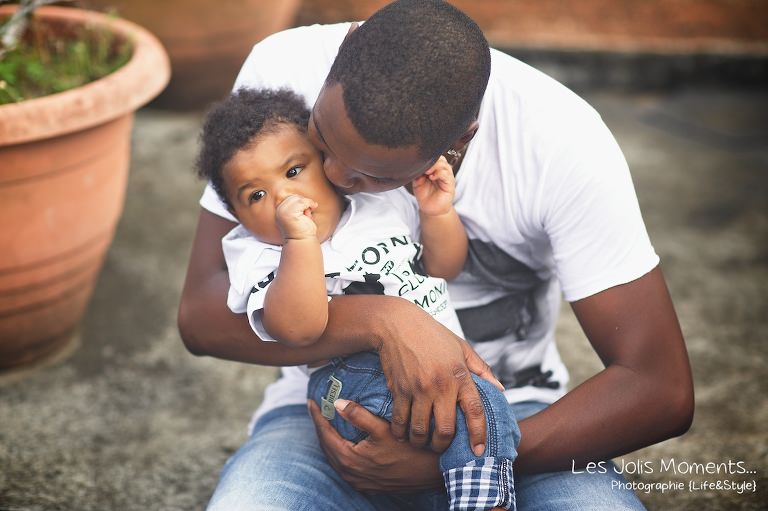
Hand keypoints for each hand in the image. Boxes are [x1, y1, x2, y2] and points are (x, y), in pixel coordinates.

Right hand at [276, 194, 317, 239]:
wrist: (301, 241)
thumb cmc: (302, 230)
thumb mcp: (298, 215)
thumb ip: (298, 206)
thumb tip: (304, 198)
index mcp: (280, 210)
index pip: (291, 198)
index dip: (300, 203)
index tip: (304, 212)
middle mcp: (280, 210)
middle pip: (295, 197)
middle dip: (303, 203)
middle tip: (306, 214)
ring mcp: (284, 211)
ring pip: (299, 199)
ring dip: (307, 205)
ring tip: (306, 216)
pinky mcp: (290, 213)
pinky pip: (303, 202)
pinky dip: (309, 205)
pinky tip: (309, 214)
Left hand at [308, 399, 443, 491]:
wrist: (432, 473)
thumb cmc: (411, 449)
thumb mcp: (385, 428)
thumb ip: (359, 415)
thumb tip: (338, 403)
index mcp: (350, 458)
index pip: (325, 434)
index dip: (317, 416)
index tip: (311, 401)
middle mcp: (350, 473)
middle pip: (326, 447)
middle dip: (320, 427)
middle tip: (316, 409)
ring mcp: (358, 481)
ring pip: (334, 458)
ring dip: (328, 440)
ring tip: (327, 422)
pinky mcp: (367, 484)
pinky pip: (344, 467)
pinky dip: (338, 452)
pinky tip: (343, 442)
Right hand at [375, 300, 503, 453]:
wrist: (397, 324)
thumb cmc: (431, 334)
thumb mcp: (461, 347)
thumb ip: (481, 369)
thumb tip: (500, 389)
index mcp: (460, 375)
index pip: (474, 411)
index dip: (478, 434)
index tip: (479, 451)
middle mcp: (440, 385)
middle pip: (444, 430)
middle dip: (442, 445)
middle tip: (440, 446)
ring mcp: (418, 389)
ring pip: (420, 430)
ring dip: (420, 442)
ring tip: (421, 442)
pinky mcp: (399, 389)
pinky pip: (400, 420)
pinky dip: (400, 432)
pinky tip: (402, 433)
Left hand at [412, 156, 455, 216]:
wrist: (431, 210)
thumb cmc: (425, 196)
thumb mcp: (417, 183)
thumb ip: (417, 175)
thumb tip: (418, 168)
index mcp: (435, 169)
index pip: (434, 157)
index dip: (427, 158)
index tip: (419, 162)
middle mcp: (442, 172)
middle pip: (440, 159)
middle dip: (431, 161)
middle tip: (423, 167)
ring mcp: (447, 177)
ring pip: (444, 165)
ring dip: (435, 166)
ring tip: (427, 172)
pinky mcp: (450, 184)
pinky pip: (446, 175)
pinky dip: (439, 173)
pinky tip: (432, 177)